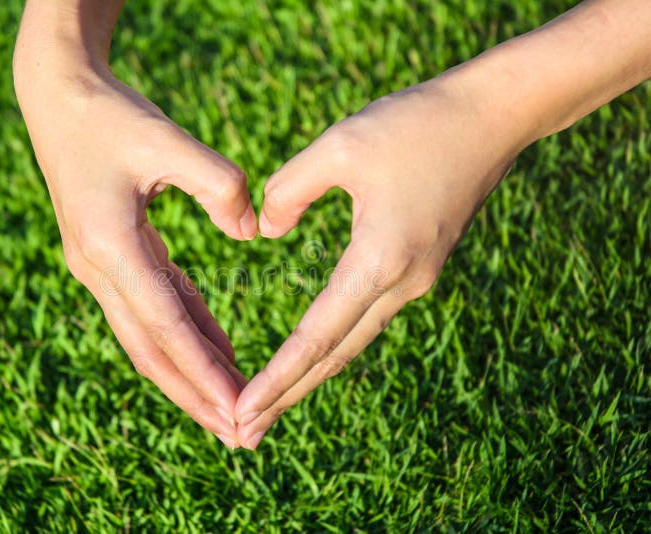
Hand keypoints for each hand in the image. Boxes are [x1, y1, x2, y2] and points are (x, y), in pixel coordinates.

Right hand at [14, 53, 255, 446]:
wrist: (58, 98)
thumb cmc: (110, 114)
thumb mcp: (165, 138)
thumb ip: (217, 182)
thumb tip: (250, 231)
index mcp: (109, 245)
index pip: (165, 325)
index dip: (203, 371)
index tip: (240, 409)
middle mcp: (98, 268)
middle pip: (152, 350)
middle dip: (196, 396)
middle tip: (241, 436)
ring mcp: (100, 267)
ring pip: (150, 338)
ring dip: (191, 373)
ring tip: (234, 407)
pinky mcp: (112, 258)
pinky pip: (153, 309)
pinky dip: (186, 335)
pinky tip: (218, 351)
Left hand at [234, 80, 520, 447]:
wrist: (491, 117)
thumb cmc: (414, 124)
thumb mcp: (339, 146)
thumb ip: (288, 190)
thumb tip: (265, 232)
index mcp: (379, 260)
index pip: (316, 336)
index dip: (276, 378)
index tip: (240, 412)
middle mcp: (402, 283)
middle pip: (335, 356)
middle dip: (287, 397)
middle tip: (244, 436)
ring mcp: (416, 279)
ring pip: (352, 342)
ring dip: (309, 376)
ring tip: (270, 406)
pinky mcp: (418, 266)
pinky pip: (367, 318)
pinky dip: (333, 345)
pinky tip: (312, 353)